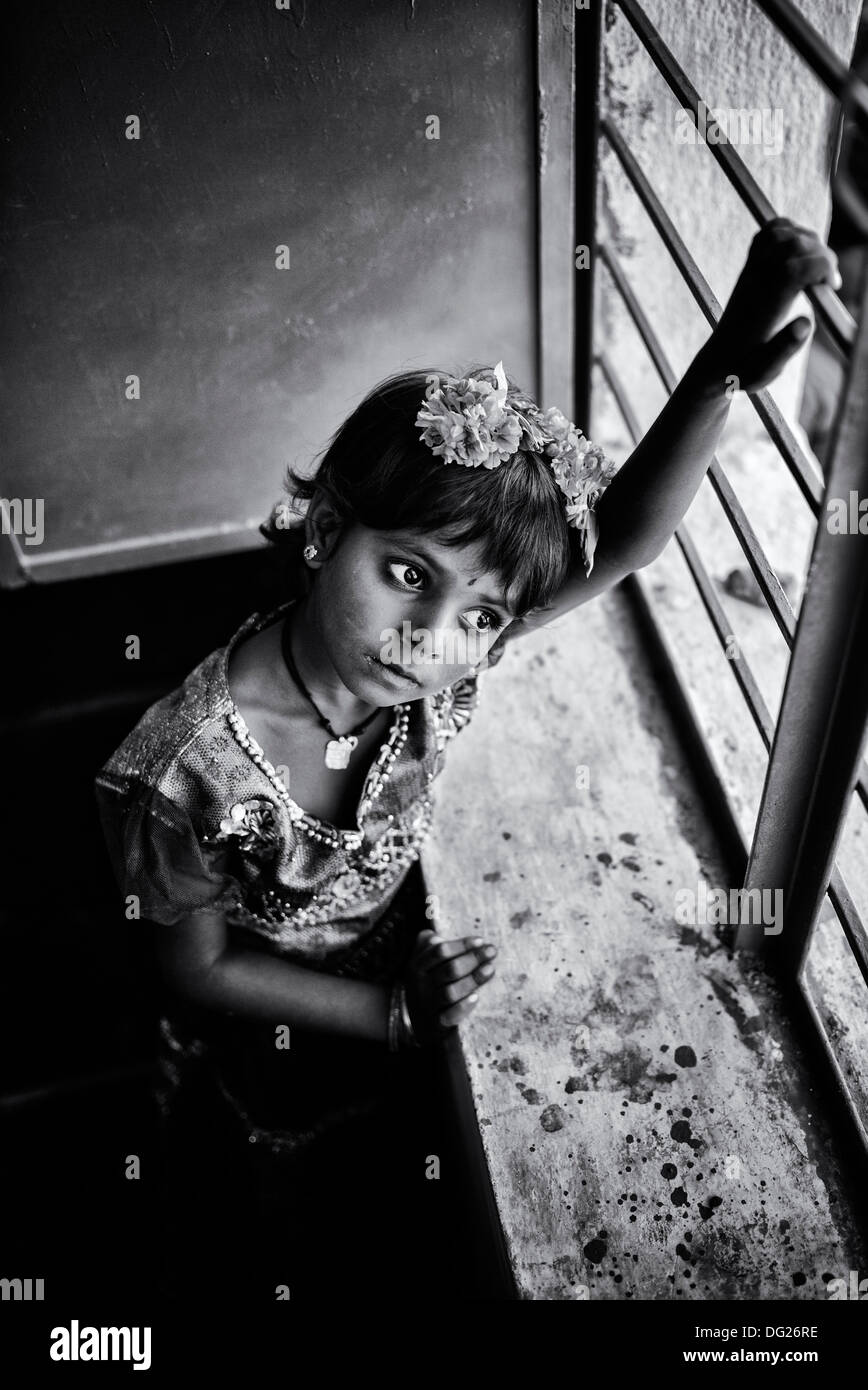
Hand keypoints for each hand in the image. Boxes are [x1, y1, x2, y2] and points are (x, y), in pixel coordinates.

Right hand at [403, 929, 496, 1043]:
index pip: (439, 952)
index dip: (461, 945)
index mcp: (416, 967)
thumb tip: (434, 938)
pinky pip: (449, 1016)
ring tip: (490, 969)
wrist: (422, 1026)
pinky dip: (462, 1007)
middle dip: (472, 958)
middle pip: (449, 970)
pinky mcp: (436, 1024)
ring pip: (451, 992)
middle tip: (492, 951)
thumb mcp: (423, 965)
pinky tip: (476, 997)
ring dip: (472, 979)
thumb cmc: (429, 986)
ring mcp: (427, 1006)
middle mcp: (419, 986)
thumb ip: (428, 948)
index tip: (481, 941)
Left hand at [695, 217, 840, 394]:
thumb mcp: (766, 369)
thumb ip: (785, 347)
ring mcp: (750, 270)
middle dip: (821, 254)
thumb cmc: (745, 369)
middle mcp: (755, 280)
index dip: (822, 268)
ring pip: (780, 233)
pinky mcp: (749, 267)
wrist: (719, 362)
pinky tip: (801, 250)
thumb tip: (806, 322)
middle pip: (792, 244)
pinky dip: (789, 230)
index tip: (831, 287)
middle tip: (828, 281)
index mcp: (763, 303)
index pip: (795, 267)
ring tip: (817, 265)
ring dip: (807, 240)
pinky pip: (768, 234)